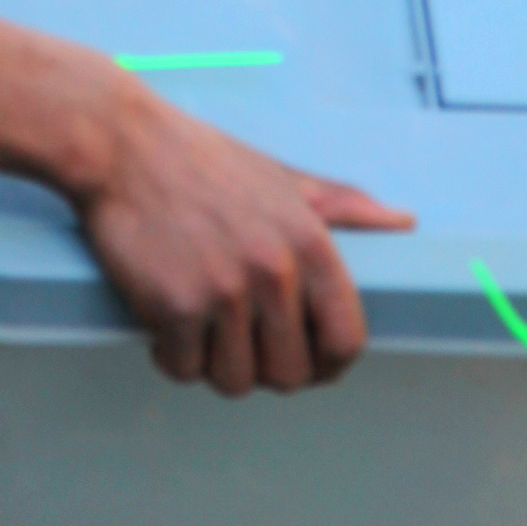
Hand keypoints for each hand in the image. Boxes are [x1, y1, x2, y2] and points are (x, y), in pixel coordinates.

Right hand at [71, 75, 412, 395]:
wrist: (121, 144)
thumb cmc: (201, 160)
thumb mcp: (282, 177)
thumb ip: (344, 205)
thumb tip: (405, 220)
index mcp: (311, 242)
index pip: (347, 339)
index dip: (329, 366)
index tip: (306, 364)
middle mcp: (274, 271)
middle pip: (291, 375)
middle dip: (264, 370)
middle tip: (237, 343)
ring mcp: (224, 291)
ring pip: (235, 381)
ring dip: (215, 366)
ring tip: (200, 332)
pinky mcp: (173, 306)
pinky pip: (183, 369)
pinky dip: (171, 357)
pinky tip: (165, 327)